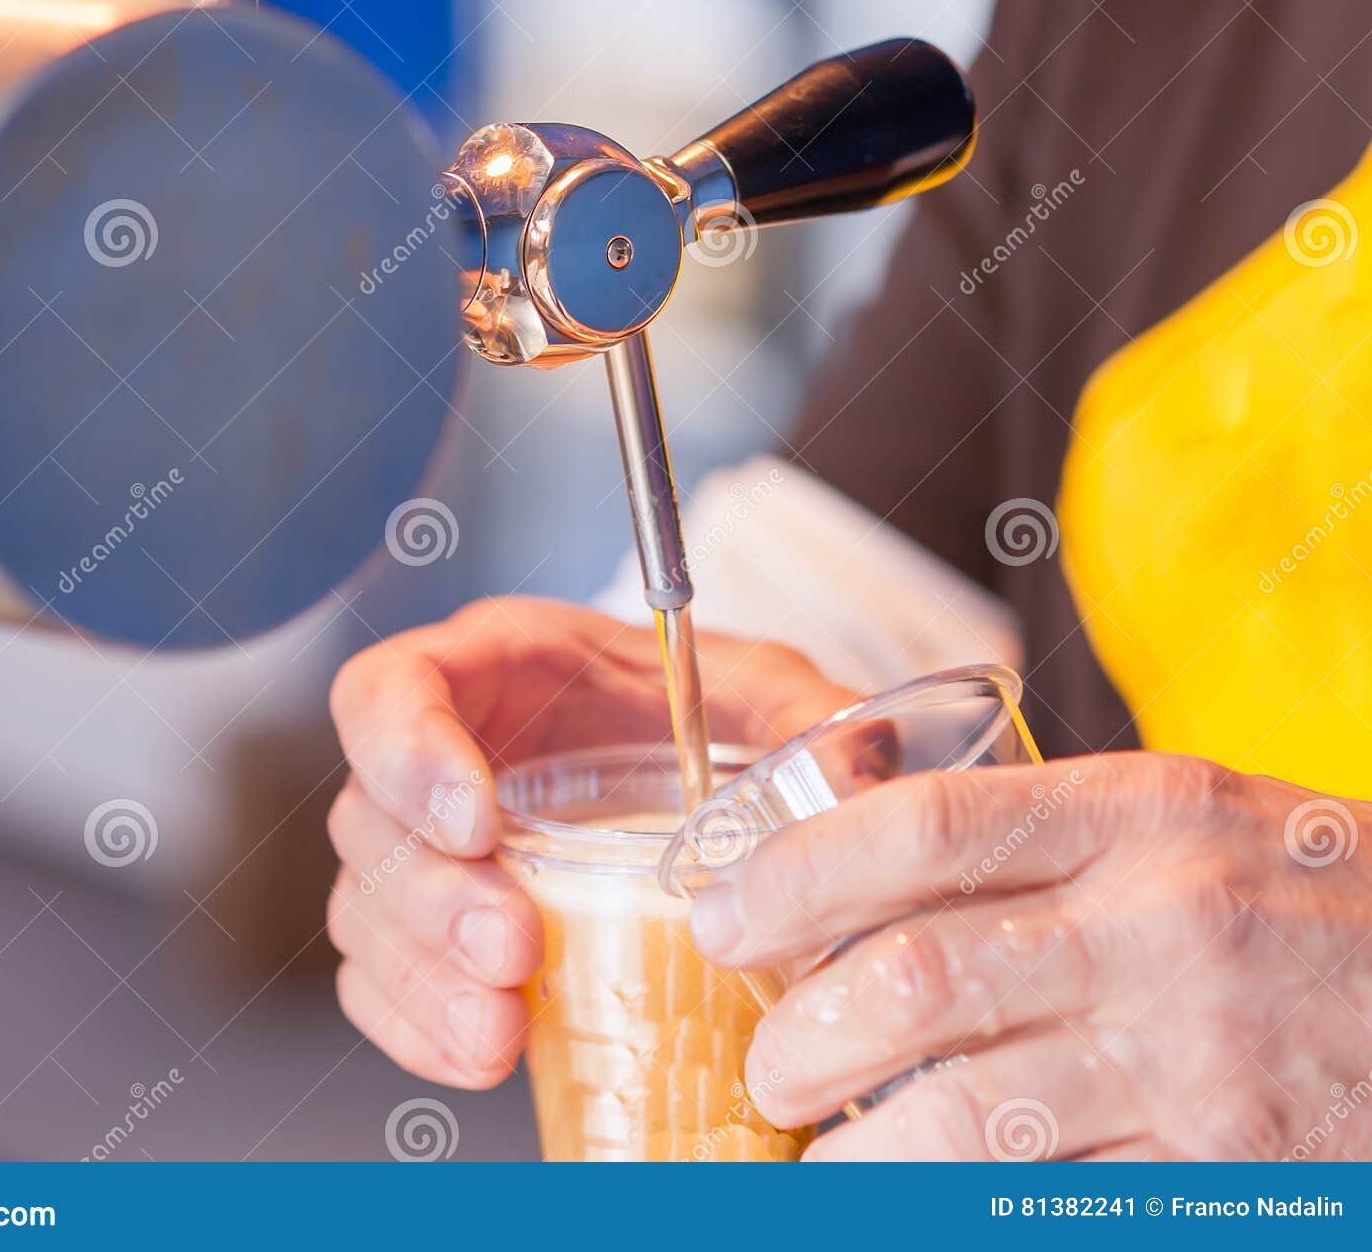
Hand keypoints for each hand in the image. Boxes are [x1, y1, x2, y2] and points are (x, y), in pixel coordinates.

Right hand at [326, 596, 851, 1088]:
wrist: (693, 768)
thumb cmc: (704, 711)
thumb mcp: (766, 691)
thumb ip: (810, 714)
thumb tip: (864, 771)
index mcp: (494, 668)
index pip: (387, 691)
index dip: (407, 752)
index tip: (478, 820)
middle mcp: (446, 753)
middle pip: (369, 818)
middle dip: (430, 894)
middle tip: (514, 947)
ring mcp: (433, 848)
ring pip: (366, 911)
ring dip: (423, 977)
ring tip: (503, 1027)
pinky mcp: (439, 931)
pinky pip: (382, 983)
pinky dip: (420, 1027)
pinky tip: (487, 1054)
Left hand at [689, 751, 1371, 1160]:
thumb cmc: (1303, 897)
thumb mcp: (1186, 819)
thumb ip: (1042, 839)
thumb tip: (856, 880)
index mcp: (1141, 813)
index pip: (925, 828)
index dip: (796, 876)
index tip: (720, 917)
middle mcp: (1163, 926)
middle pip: (918, 978)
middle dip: (803, 1036)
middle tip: (767, 1066)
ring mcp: (1199, 1060)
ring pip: (966, 1121)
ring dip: (857, 1154)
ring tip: (820, 1158)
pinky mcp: (1226, 1174)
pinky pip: (1048, 1207)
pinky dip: (955, 1212)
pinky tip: (915, 1200)